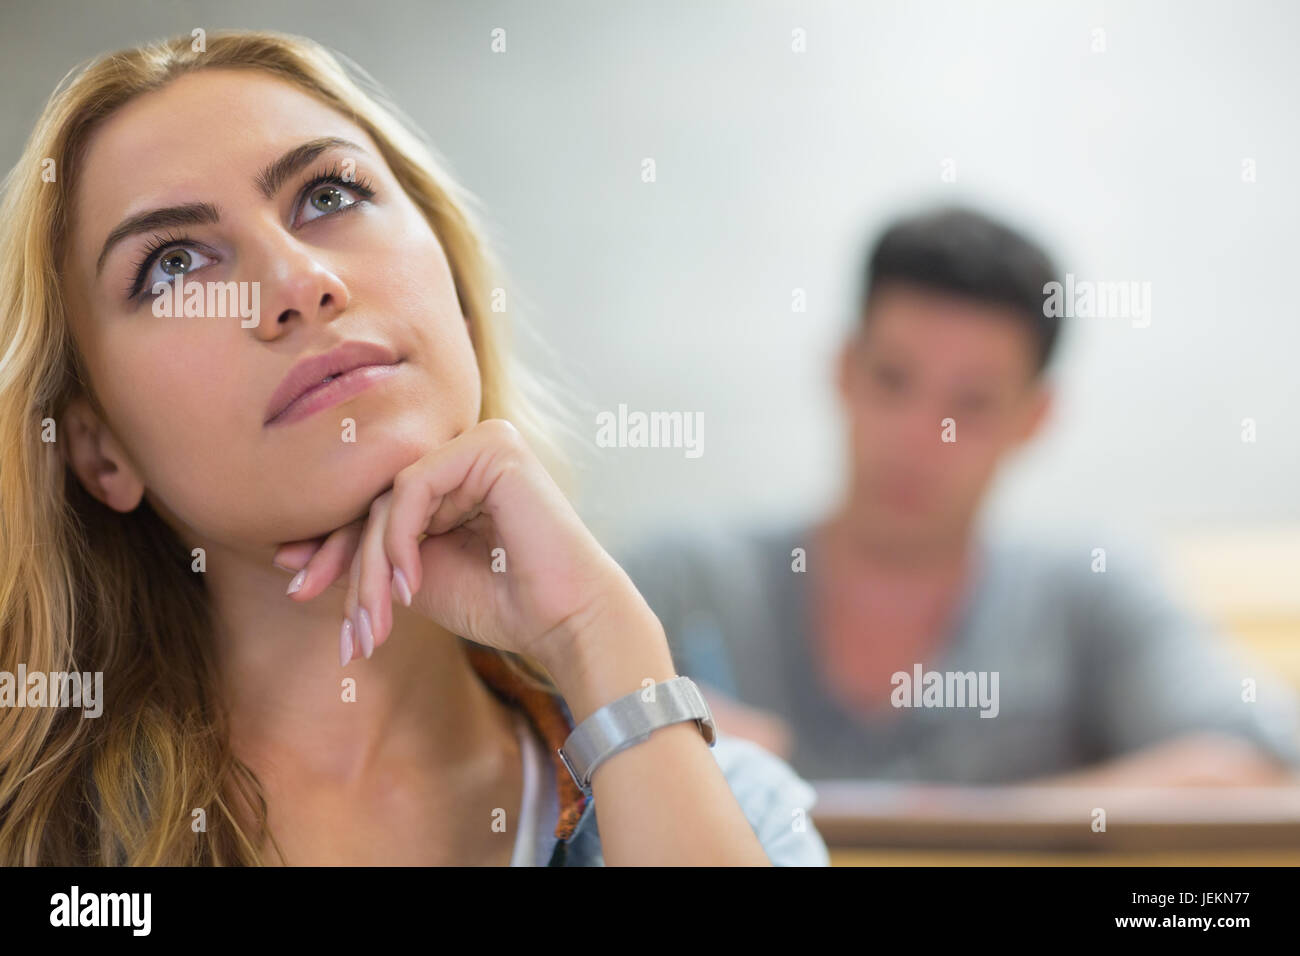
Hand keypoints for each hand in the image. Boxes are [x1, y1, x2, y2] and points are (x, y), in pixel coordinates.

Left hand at [272, 418, 644, 667]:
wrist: (566, 621)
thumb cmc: (503, 605)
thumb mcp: (417, 579)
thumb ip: (369, 556)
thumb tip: (285, 552)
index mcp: (452, 476)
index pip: (376, 502)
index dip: (335, 544)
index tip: (299, 585)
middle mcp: (465, 450)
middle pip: (377, 499)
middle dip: (348, 565)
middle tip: (343, 628)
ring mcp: (480, 442)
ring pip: (389, 498)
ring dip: (374, 567)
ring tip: (375, 623)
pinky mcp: (492, 447)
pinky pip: (413, 487)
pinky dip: (400, 540)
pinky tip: (409, 586)